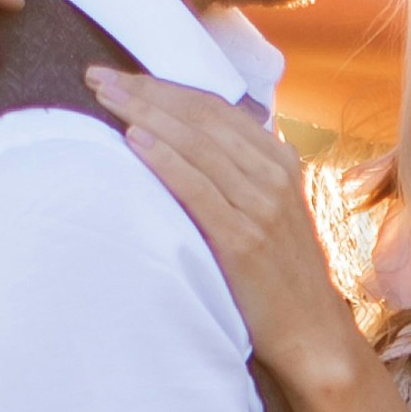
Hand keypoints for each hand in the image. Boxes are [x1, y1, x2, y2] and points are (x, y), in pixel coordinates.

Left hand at [84, 68, 365, 387]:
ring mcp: (261, 206)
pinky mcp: (245, 240)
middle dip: (146, 92)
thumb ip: (241, 176)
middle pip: (199, 117)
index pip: (213, 108)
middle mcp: (272, 174)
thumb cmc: (279, 277)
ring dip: (145, 115)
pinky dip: (164, 160)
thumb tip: (195, 144)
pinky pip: (197, 189)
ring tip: (104, 98)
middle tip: (98, 77)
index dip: (164, 88)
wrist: (312, 334)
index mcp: (278, 161)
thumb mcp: (269, 213)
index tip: (120, 77)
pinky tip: (133, 141)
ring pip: (195, 143)